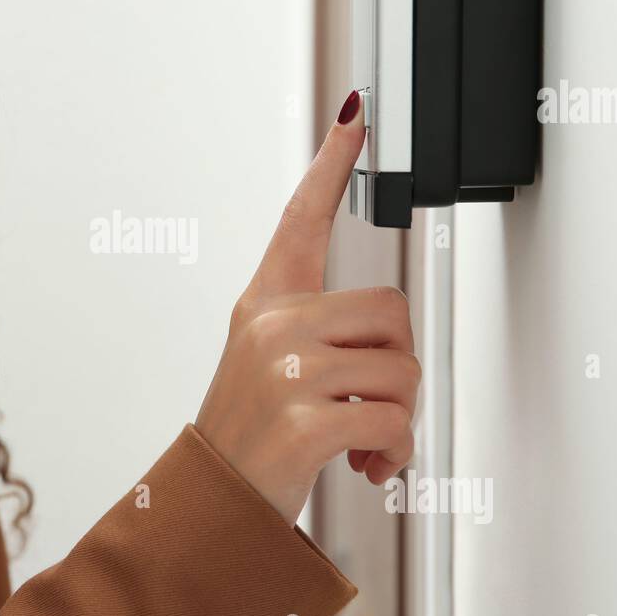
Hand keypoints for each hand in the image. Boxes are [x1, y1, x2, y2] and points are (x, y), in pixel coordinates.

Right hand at [194, 91, 419, 522]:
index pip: (301, 219)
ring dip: (400, 419)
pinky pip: (394, 421)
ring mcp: (285, 371)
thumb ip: (315, 330)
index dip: (331, 164)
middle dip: (399, 366)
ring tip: (367, 443)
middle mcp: (271, 327)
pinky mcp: (303, 420)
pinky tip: (368, 467)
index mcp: (264, 305)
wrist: (214, 500)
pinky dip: (397, 454)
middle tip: (371, 403)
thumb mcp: (265, 364)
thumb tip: (387, 332)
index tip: (357, 114)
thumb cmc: (248, 432)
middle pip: (392, 312)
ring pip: (402, 370)